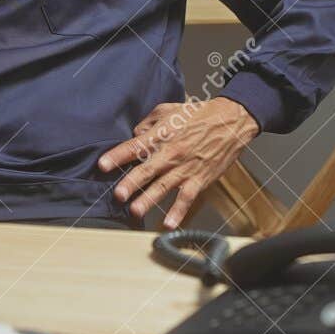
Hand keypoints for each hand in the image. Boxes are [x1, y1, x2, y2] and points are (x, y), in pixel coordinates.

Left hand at [99, 97, 259, 229]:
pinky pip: (187, 198)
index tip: (103, 165)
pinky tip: (168, 224)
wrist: (231, 122)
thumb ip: (148, 122)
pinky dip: (178, 212)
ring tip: (135, 211)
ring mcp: (186, 167)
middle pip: (148, 169)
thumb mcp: (170, 109)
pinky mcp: (200, 179)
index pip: (135, 146)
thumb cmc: (200, 115)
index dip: (118, 155)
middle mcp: (172, 152)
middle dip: (131, 182)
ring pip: (164, 186)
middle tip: (118, 194)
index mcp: (162, 134)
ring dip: (149, 200)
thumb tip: (134, 135)